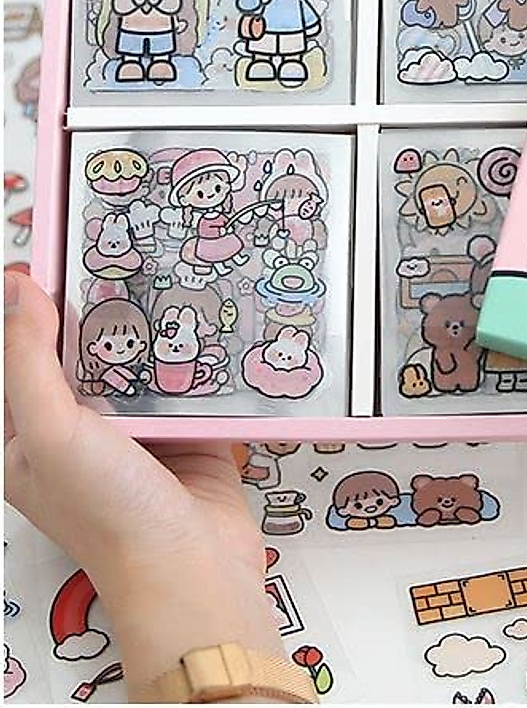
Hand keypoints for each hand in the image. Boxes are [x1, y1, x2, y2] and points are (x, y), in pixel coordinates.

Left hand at [4, 273, 284, 694]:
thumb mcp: (52, 433)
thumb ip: (30, 361)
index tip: (63, 250)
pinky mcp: (190, 437)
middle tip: (129, 251)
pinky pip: (192, 385)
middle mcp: (82, 436)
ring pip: (145, 366)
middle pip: (90, 355)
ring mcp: (139, 436)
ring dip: (160, 333)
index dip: (38, 305)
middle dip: (106, 311)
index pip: (26, 357)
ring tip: (174, 274)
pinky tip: (214, 324)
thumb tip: (18, 287)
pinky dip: (202, 360)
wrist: (193, 569)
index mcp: (29, 440)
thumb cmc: (110, 514)